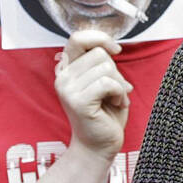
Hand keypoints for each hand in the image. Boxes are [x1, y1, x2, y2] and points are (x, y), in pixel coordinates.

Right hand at [54, 30, 132, 157]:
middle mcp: (63, 77)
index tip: (115, 50)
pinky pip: (108, 83)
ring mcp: (67, 89)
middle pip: (99, 53)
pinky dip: (119, 93)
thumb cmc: (104, 113)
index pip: (78, 38)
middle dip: (116, 71)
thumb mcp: (103, 80)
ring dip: (119, 84)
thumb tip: (110, 47)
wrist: (98, 145)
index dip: (100, 38)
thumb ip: (101, 63)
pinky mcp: (77, 101)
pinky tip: (116, 104)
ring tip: (115, 99)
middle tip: (115, 90)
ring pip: (106, 68)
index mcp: (67, 69)